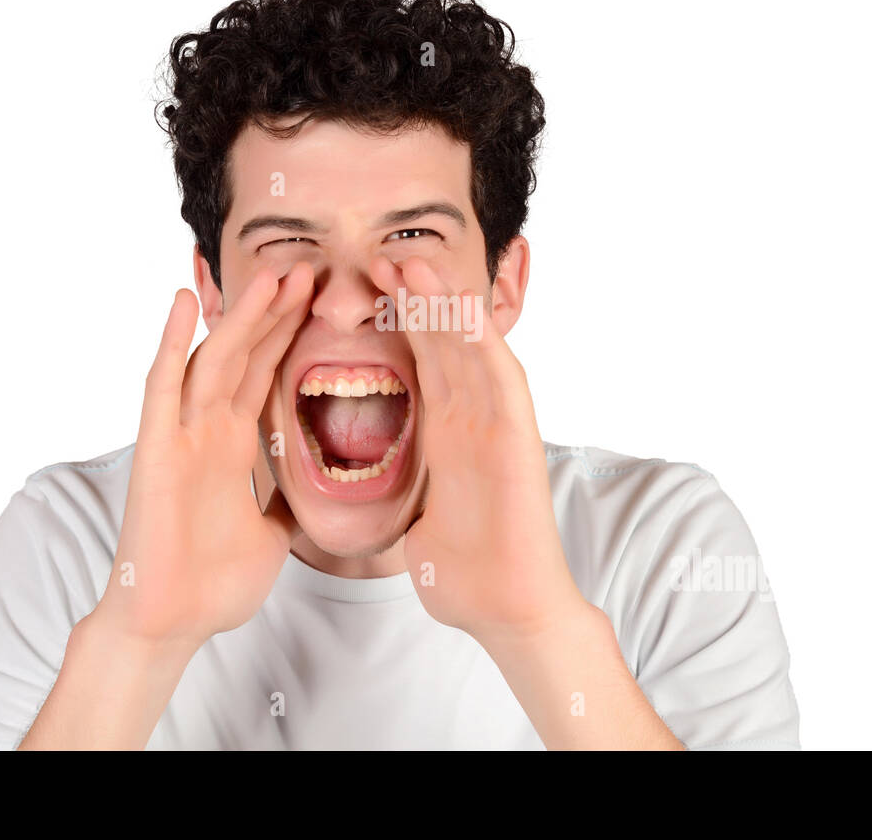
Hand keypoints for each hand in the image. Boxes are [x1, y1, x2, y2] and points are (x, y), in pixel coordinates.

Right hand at [91, 263, 313, 652]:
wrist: (175, 623)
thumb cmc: (214, 584)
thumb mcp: (272, 533)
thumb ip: (284, 502)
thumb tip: (311, 491)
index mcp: (236, 445)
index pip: (267, 373)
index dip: (291, 334)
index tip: (321, 297)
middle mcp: (209, 431)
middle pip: (246, 355)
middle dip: (276, 312)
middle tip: (308, 268)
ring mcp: (181, 436)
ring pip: (214, 360)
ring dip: (242, 316)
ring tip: (273, 274)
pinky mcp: (156, 450)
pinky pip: (162, 387)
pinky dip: (171, 343)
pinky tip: (185, 302)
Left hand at [369, 256, 585, 645]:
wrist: (504, 612)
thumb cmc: (462, 576)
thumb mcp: (410, 519)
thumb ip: (395, 491)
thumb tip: (353, 491)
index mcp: (447, 435)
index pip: (422, 363)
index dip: (396, 323)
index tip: (364, 289)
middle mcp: (472, 421)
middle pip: (442, 344)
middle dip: (413, 299)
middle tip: (378, 258)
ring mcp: (497, 426)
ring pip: (470, 350)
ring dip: (443, 305)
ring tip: (410, 264)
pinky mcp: (518, 439)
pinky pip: (500, 379)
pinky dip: (481, 341)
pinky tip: (458, 307)